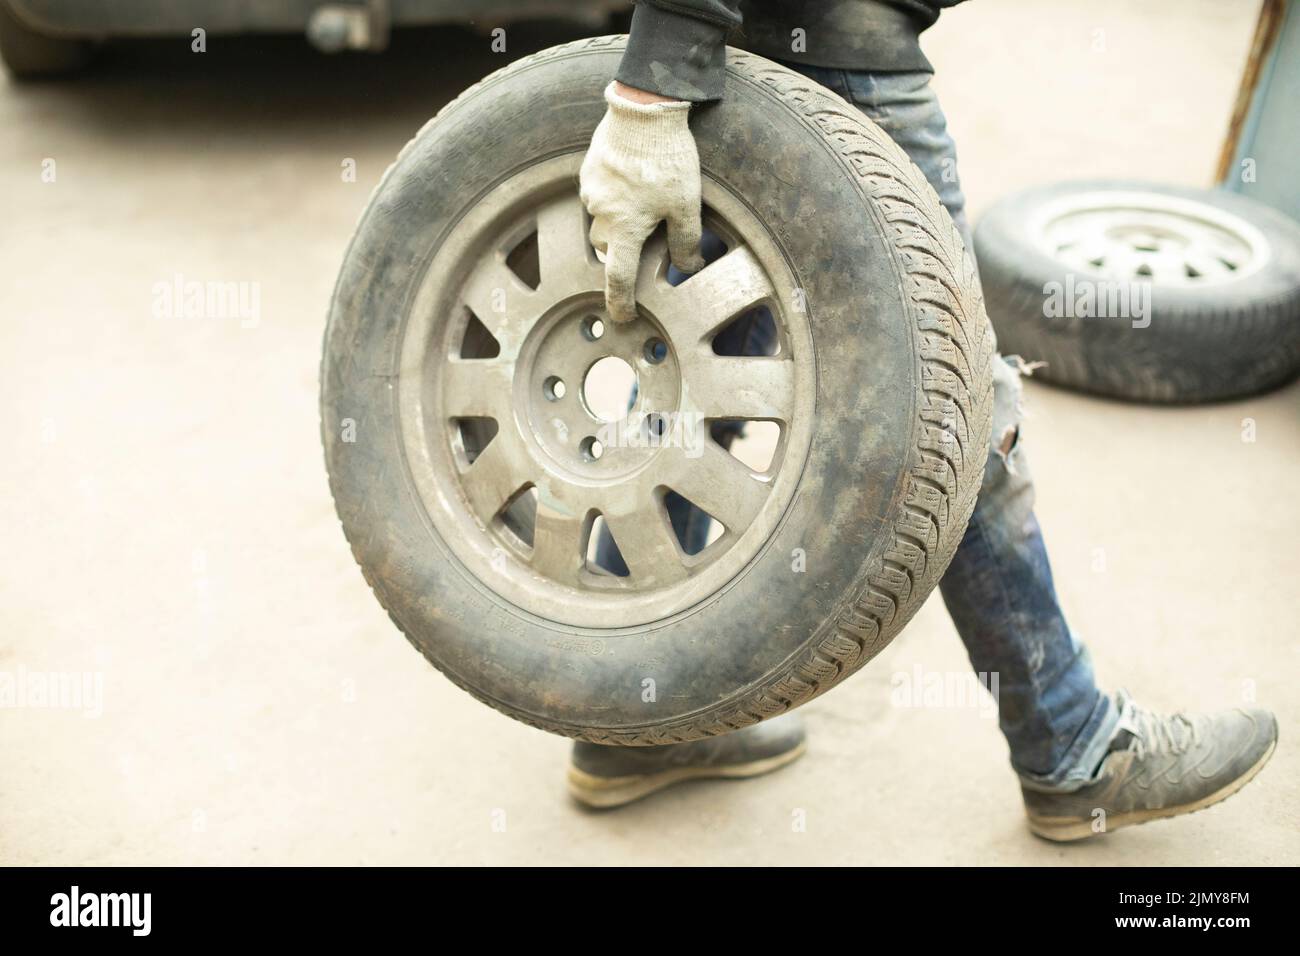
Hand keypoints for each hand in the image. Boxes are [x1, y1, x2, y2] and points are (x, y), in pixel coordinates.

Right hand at [579, 81, 704, 323]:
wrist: (643, 110)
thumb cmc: (666, 157)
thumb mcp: (686, 204)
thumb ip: (686, 241)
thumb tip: (689, 267)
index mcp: (625, 229)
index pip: (619, 278)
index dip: (621, 302)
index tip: (623, 316)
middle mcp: (601, 214)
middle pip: (606, 249)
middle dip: (621, 251)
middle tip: (643, 241)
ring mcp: (591, 192)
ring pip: (601, 220)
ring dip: (618, 221)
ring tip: (642, 203)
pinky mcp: (588, 170)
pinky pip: (598, 194)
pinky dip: (613, 196)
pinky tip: (633, 180)